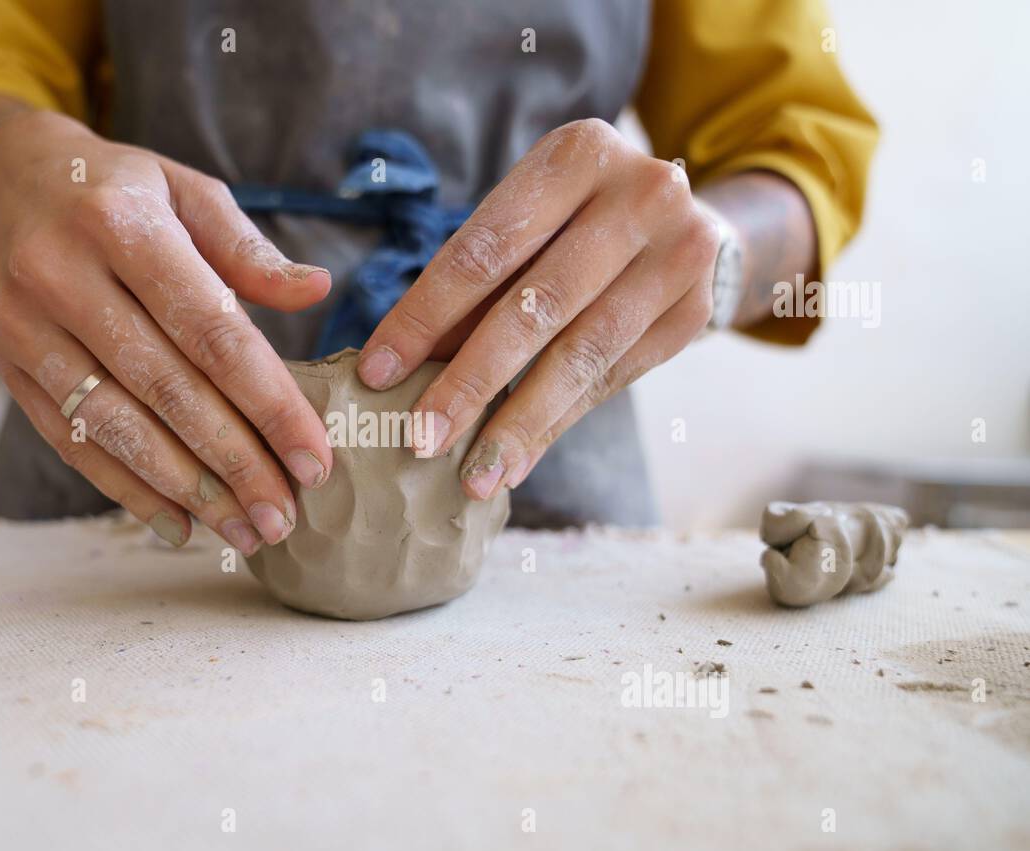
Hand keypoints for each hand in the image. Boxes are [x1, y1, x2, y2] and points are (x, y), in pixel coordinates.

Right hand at [0, 99, 335, 551]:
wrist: (12, 180)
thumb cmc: (124, 193)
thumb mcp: (188, 193)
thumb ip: (249, 250)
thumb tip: (317, 290)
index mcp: (123, 225)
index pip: (211, 332)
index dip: (268, 404)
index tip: (315, 459)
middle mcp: (63, 276)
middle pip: (166, 389)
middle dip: (235, 463)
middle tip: (285, 516)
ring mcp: (25, 326)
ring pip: (117, 426)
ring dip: (187, 490)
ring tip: (245, 532)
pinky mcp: (8, 366)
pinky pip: (73, 443)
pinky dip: (128, 491)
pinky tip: (182, 524)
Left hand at [355, 119, 720, 498]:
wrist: (685, 220)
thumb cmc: (574, 222)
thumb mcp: (527, 224)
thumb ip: (476, 286)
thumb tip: (401, 370)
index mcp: (579, 155)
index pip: (484, 249)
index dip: (424, 316)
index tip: (377, 373)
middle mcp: (642, 194)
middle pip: (535, 306)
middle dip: (469, 381)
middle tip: (420, 438)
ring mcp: (680, 253)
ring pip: (580, 354)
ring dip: (517, 423)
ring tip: (472, 474)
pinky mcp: (694, 311)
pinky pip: (611, 380)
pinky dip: (556, 424)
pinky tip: (517, 459)